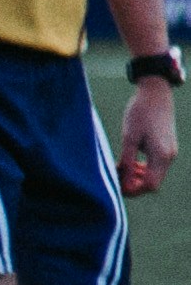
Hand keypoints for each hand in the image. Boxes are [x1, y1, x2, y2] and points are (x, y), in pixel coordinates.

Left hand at [123, 80, 177, 198]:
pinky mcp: (166, 148)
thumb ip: (127, 160)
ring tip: (120, 168)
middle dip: (133, 184)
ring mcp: (169, 152)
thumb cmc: (140, 112)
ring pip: (154, 175)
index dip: (133, 190)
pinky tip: (129, 162)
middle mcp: (169, 156)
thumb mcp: (129, 137)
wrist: (156, 94)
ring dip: (136, 177)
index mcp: (161, 155)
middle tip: (114, 176)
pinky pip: (155, 166)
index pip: (150, 185)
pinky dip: (142, 169)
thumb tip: (122, 181)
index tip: (115, 185)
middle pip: (152, 183)